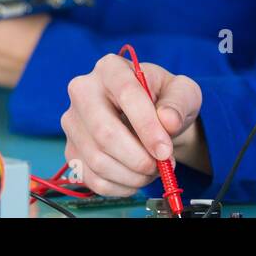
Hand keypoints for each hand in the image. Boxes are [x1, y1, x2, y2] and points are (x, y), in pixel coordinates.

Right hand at [59, 54, 207, 196]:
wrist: (153, 120)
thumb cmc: (165, 101)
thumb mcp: (183, 92)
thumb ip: (179, 102)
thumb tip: (168, 120)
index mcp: (110, 69)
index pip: (126, 94)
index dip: (146, 126)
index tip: (165, 150)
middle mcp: (83, 92)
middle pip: (104, 133)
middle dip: (138, 158)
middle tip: (162, 165)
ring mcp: (73, 124)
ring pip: (98, 160)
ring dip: (133, 175)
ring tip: (154, 170)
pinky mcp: (72, 151)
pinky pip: (94, 179)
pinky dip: (121, 187)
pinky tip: (137, 178)